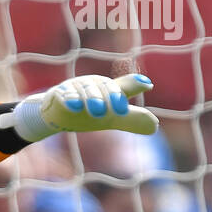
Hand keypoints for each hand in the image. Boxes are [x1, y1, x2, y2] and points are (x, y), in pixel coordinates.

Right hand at [9, 74, 158, 141]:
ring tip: (98, 112)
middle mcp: (94, 86)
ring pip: (86, 91)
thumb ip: (131, 120)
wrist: (56, 113)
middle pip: (105, 88)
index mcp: (109, 90)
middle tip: (120, 111)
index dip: (135, 85)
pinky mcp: (58, 96)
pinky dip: (69, 99)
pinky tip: (73, 106)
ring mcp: (76, 89)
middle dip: (112, 98)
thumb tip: (155, 126)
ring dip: (93, 100)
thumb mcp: (111, 118)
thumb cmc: (88, 112)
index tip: (148, 86)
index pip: (124, 87)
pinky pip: (64, 96)